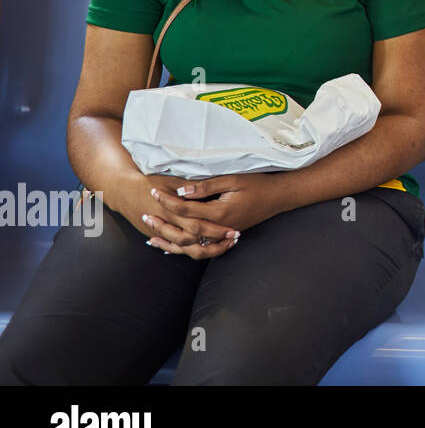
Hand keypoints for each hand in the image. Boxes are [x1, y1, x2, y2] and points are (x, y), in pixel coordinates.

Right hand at [115, 173, 240, 259]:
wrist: (123, 190)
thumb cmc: (148, 181)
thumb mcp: (172, 180)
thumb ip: (190, 187)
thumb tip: (209, 189)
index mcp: (172, 210)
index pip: (197, 225)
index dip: (215, 229)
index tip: (232, 229)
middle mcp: (166, 224)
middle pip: (193, 240)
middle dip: (215, 242)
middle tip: (233, 238)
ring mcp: (159, 232)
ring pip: (184, 249)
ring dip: (206, 250)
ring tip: (223, 246)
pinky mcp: (155, 236)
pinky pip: (174, 248)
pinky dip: (188, 250)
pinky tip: (204, 249)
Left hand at [150, 172, 288, 242]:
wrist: (278, 197)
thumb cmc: (257, 185)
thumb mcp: (233, 179)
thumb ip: (207, 186)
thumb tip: (183, 190)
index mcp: (220, 212)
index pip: (186, 209)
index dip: (168, 200)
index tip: (153, 191)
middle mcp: (220, 228)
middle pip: (184, 231)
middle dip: (163, 222)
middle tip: (144, 214)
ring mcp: (222, 234)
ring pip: (191, 245)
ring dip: (170, 240)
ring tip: (151, 236)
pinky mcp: (224, 236)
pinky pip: (201, 248)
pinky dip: (184, 248)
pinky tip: (171, 246)